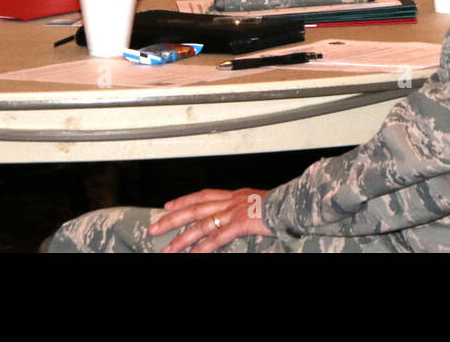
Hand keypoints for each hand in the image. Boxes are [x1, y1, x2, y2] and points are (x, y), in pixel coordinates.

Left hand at [147, 188, 272, 252]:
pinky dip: (202, 248)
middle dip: (172, 219)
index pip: (203, 195)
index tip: (168, 205)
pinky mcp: (240, 224)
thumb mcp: (262, 203)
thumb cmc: (283, 204)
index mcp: (236, 195)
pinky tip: (192, 255)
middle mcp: (231, 201)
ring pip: (201, 225)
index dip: (184, 200)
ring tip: (167, 250)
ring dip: (182, 239)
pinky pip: (216, 238)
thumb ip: (248, 209)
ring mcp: (234, 212)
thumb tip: (243, 217)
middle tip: (155, 228)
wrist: (295, 202)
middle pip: (195, 209)